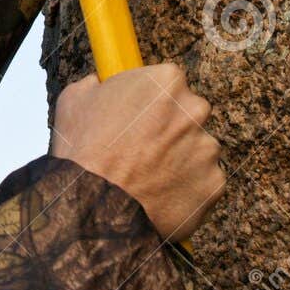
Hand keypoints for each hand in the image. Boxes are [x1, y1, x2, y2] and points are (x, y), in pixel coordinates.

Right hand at [49, 62, 223, 242]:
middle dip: (170, 128)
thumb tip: (97, 83)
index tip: (138, 114)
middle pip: (188, 113)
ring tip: (147, 177)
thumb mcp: (74, 101)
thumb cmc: (82, 151)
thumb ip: (95, 84)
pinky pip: (202, 183)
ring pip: (197, 150)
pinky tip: (158, 196)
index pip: (169, 82)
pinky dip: (185, 189)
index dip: (151, 100)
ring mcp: (208, 148)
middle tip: (140, 148)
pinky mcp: (214, 184)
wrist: (94, 208)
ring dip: (179, 159)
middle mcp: (195, 109)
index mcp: (166, 81)